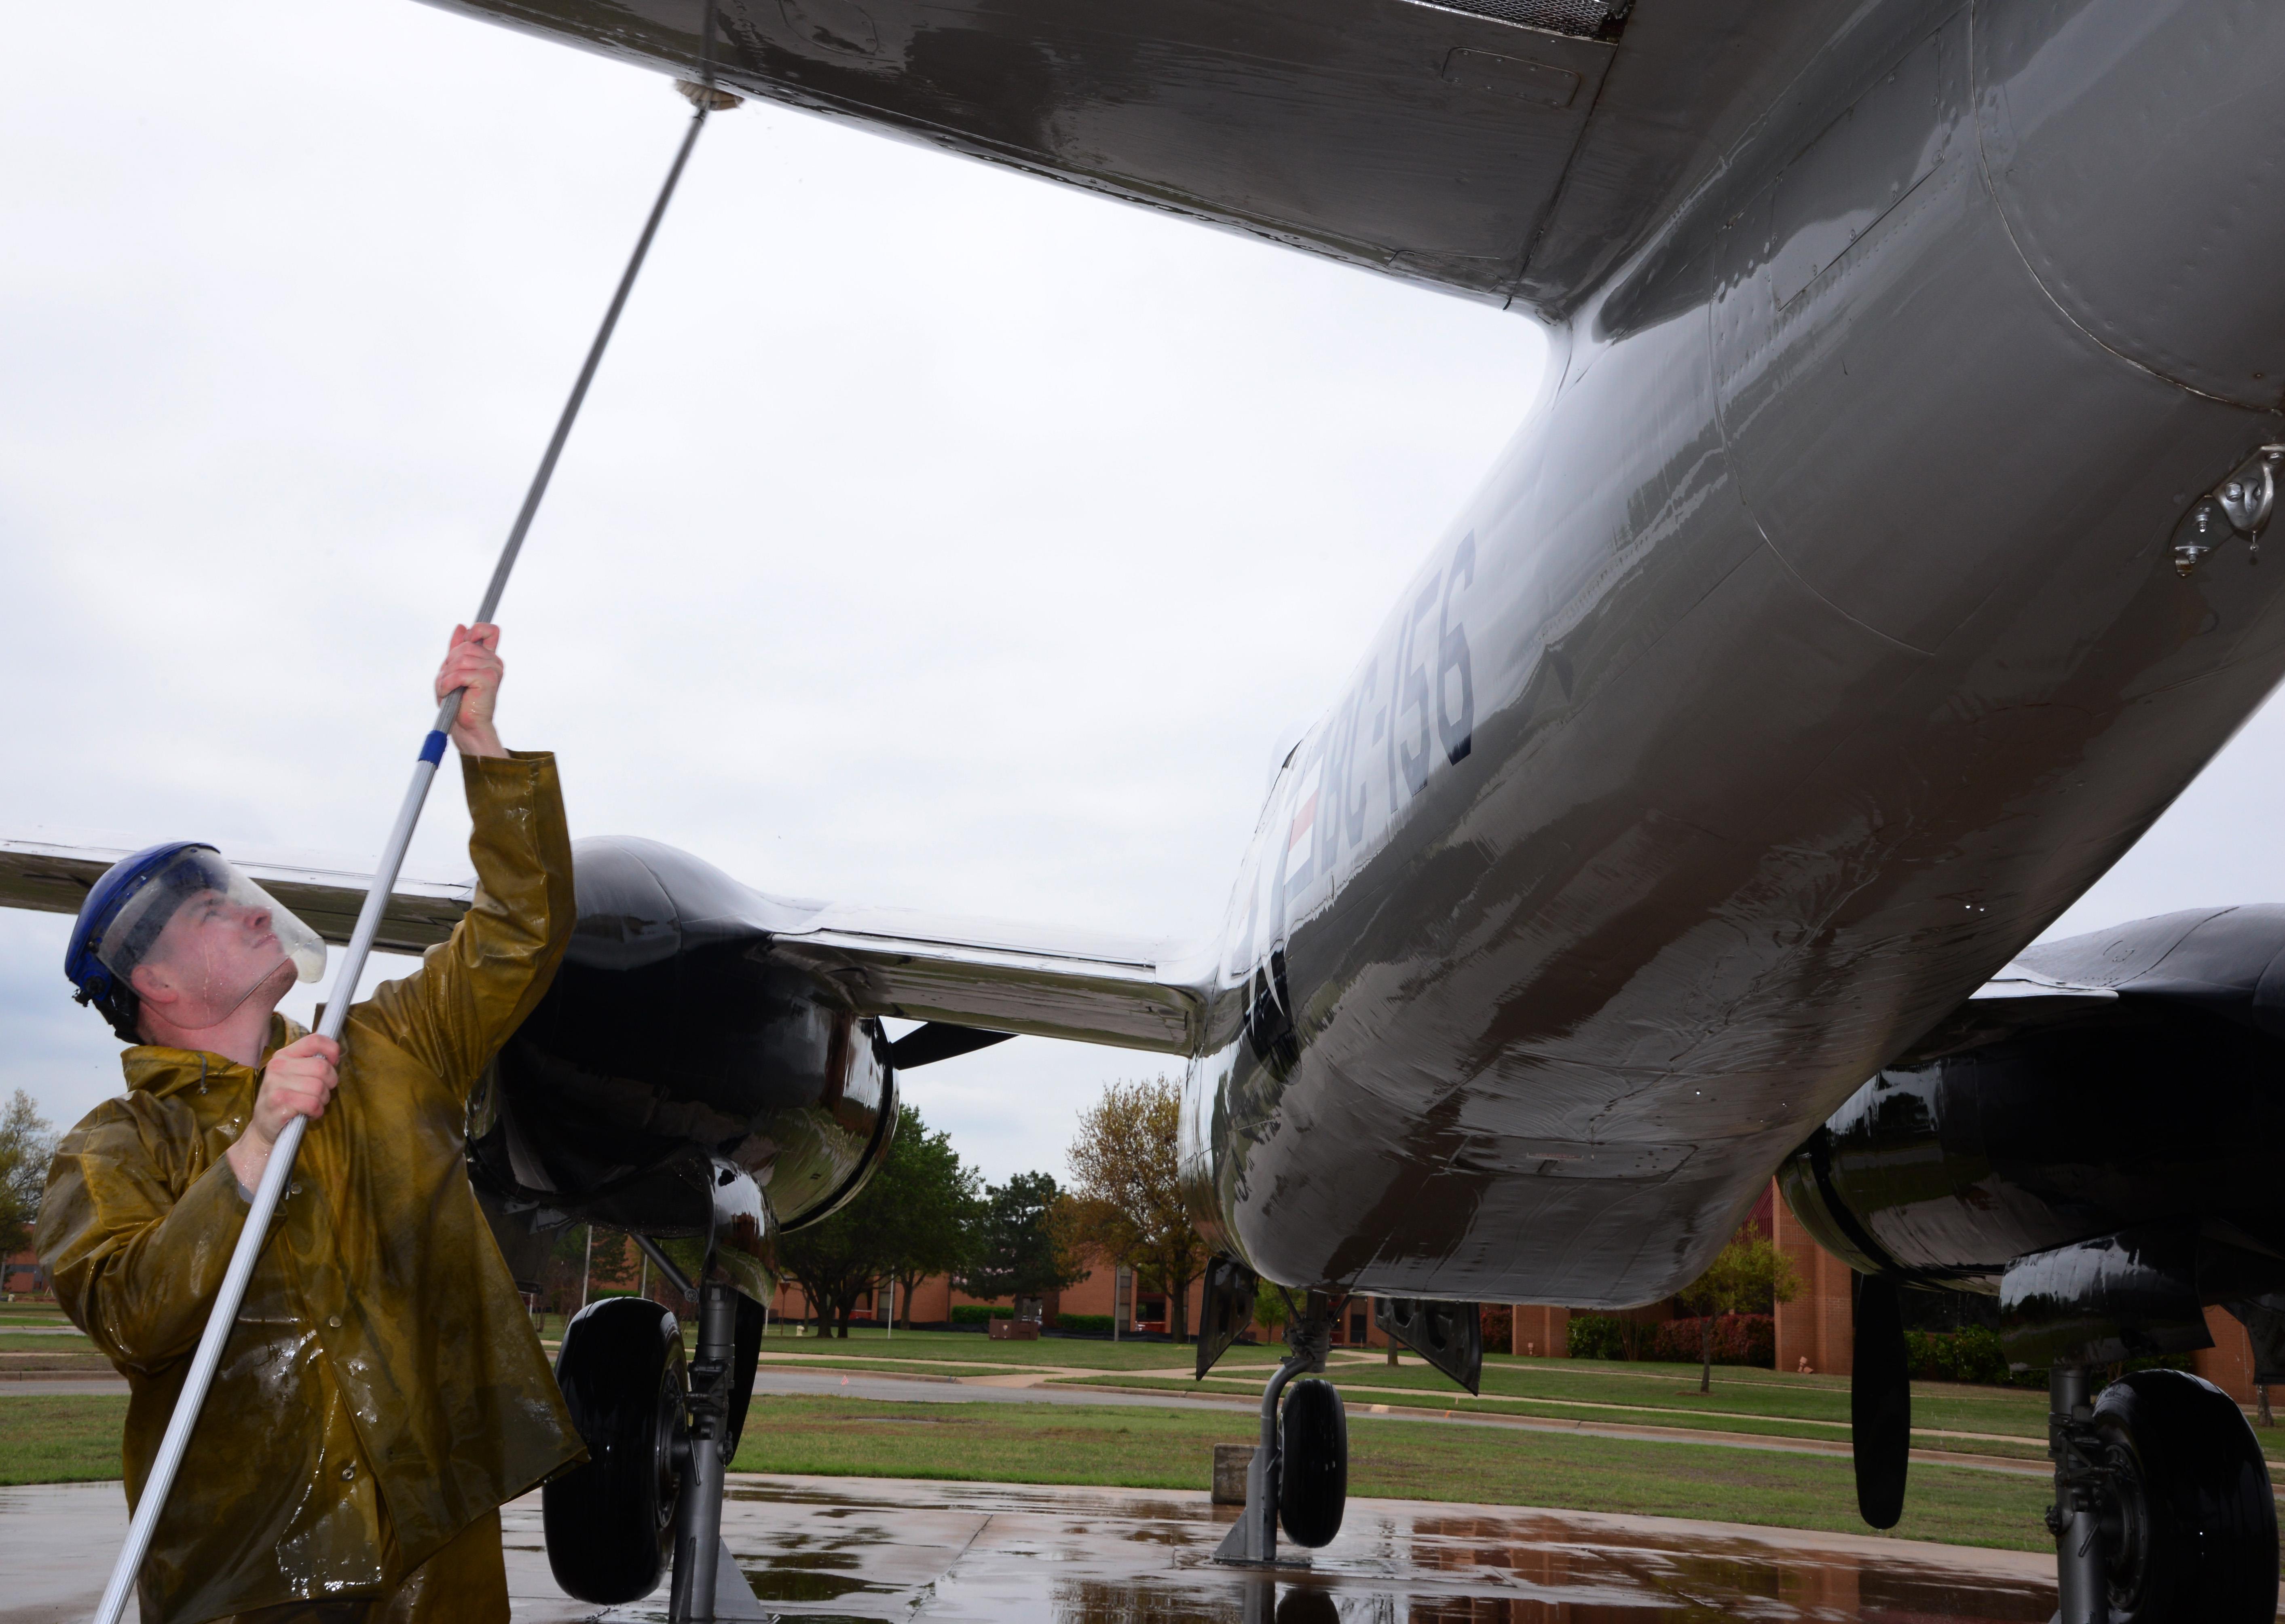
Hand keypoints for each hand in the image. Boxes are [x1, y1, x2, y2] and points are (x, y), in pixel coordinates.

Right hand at [225, 1034, 339, 1192]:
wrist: (263, 1128)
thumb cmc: (285, 1099)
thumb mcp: (294, 1075)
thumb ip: (311, 1062)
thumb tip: (335, 1057)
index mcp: (284, 1055)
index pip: (315, 1040)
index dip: (332, 1050)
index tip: (334, 1063)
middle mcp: (278, 1066)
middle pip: (322, 1067)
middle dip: (330, 1083)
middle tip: (322, 1093)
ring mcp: (275, 1084)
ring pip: (319, 1087)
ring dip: (323, 1100)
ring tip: (313, 1104)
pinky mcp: (278, 1103)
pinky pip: (312, 1103)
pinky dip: (317, 1111)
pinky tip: (310, 1113)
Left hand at [436, 623, 506, 758]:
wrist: (466, 726)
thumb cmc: (458, 701)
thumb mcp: (453, 670)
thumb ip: (457, 649)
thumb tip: (461, 626)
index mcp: (488, 659)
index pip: (490, 631)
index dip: (477, 630)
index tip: (467, 640)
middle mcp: (494, 662)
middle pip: (466, 646)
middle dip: (449, 663)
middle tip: (449, 682)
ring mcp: (494, 670)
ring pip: (461, 659)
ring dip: (447, 676)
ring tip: (448, 690)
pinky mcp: (489, 679)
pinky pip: (460, 673)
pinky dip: (448, 684)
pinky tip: (449, 693)